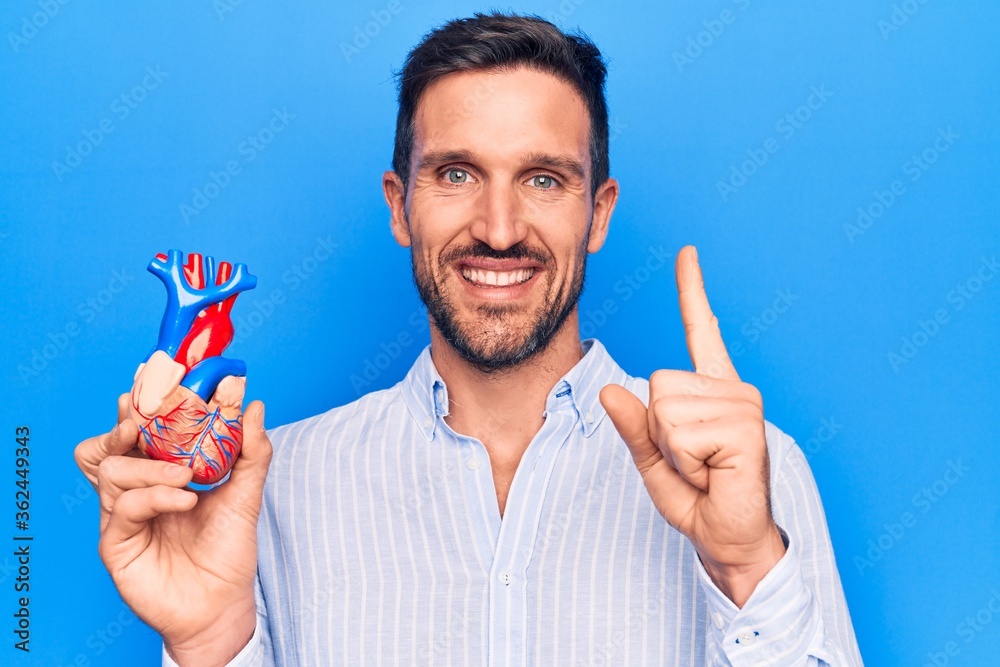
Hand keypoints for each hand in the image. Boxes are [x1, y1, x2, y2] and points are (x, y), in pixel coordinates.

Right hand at [74, 393, 271, 665]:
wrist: (223, 602)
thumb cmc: (228, 548)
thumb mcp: (246, 492)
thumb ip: (251, 450)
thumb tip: (255, 404)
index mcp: (159, 471)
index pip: (140, 430)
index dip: (141, 403)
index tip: (152, 377)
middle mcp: (136, 488)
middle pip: (111, 444)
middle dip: (125, 423)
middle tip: (144, 415)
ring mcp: (122, 515)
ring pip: (113, 470)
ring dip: (149, 466)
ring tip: (186, 475)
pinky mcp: (117, 543)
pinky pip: (124, 507)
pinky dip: (154, 497)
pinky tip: (185, 501)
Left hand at [600, 245, 784, 606]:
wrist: (730, 539)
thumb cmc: (697, 498)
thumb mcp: (653, 459)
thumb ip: (632, 425)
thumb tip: (609, 390)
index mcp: (713, 389)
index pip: (702, 330)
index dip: (692, 291)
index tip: (687, 253)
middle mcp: (732, 389)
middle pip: (657, 384)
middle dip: (659, 432)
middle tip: (692, 461)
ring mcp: (743, 405)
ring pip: (665, 408)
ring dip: (672, 449)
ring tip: (703, 468)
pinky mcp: (745, 428)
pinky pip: (681, 433)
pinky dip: (685, 462)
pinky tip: (713, 473)